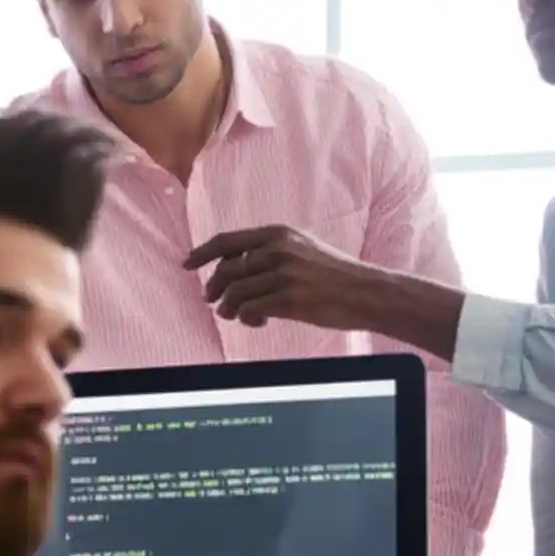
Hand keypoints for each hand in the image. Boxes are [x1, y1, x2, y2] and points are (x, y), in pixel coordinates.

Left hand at [183, 224, 381, 329]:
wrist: (367, 292)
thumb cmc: (335, 275)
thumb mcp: (302, 249)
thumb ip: (270, 253)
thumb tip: (234, 269)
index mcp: (278, 234)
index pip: (227, 241)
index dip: (202, 253)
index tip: (187, 264)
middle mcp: (278, 250)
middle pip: (225, 269)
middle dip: (213, 288)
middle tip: (212, 301)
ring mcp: (283, 274)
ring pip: (234, 292)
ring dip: (229, 307)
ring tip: (237, 316)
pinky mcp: (289, 299)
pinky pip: (249, 309)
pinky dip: (247, 318)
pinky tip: (259, 321)